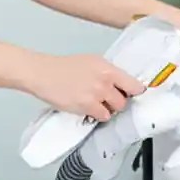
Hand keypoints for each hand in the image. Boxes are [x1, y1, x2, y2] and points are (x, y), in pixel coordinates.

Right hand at [23, 53, 147, 121]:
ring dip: (108, 109)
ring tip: (96, 103)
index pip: (134, 84)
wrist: (44, 74)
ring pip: (115, 110)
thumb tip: (122, 84)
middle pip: (125, 100)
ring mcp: (97, 94)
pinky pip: (103, 117)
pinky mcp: (87, 106)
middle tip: (108, 99)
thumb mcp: (91, 62)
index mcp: (108, 68)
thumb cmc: (65, 67)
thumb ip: (108, 73)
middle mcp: (105, 81)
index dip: (135, 92)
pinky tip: (89, 108)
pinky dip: (98, 115)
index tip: (134, 95)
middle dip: (118, 101)